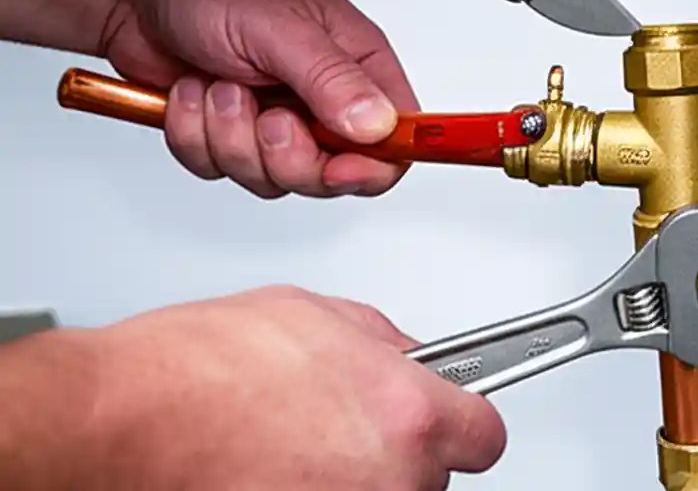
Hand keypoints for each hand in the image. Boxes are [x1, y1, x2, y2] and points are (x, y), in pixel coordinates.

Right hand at [74, 286, 503, 489]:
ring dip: (356, 478)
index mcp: (411, 415)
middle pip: (431, 475)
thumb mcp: (318, 314)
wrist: (122, 419)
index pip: (483, 437)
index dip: (461, 422)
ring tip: (293, 447)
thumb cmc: (202, 367)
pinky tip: (271, 470)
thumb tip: (411, 357)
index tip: (447, 418)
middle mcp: (392, 478)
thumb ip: (385, 343)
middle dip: (397, 450)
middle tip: (342, 425)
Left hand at [105, 0, 419, 198]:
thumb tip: (379, 124)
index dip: (375, 164)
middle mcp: (323, 96)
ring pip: (275, 178)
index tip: (338, 167)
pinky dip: (197, 138)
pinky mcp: (233, 134)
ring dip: (233, 139)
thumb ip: (332, 79)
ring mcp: (278, 118)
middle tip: (267, 118)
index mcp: (356, 62)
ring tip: (218, 87)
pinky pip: (223, 171)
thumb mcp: (280, 27)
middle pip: (335, 173)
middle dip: (288, 156)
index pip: (399, 135)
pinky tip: (193, 95)